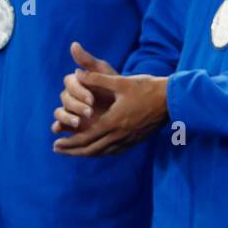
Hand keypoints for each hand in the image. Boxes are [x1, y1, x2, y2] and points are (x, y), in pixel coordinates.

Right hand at [51, 42, 116, 134]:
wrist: (129, 106)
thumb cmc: (117, 87)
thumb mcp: (106, 74)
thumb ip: (89, 61)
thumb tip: (73, 44)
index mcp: (78, 82)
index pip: (70, 83)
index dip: (79, 91)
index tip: (92, 99)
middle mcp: (71, 95)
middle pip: (65, 99)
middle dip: (76, 106)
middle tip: (89, 112)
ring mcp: (70, 110)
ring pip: (60, 112)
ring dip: (66, 117)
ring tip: (78, 123)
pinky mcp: (71, 124)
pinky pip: (59, 125)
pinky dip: (58, 127)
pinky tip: (61, 130)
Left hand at [52, 69, 168, 157]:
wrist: (172, 99)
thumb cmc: (147, 88)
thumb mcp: (120, 81)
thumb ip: (97, 78)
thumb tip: (77, 73)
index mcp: (113, 121)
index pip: (85, 137)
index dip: (68, 142)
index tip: (55, 142)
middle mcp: (119, 134)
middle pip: (91, 149)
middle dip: (72, 150)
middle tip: (57, 150)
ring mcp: (129, 139)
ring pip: (103, 152)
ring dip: (86, 153)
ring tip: (75, 152)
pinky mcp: (137, 139)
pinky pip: (115, 151)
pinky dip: (102, 152)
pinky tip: (99, 150)